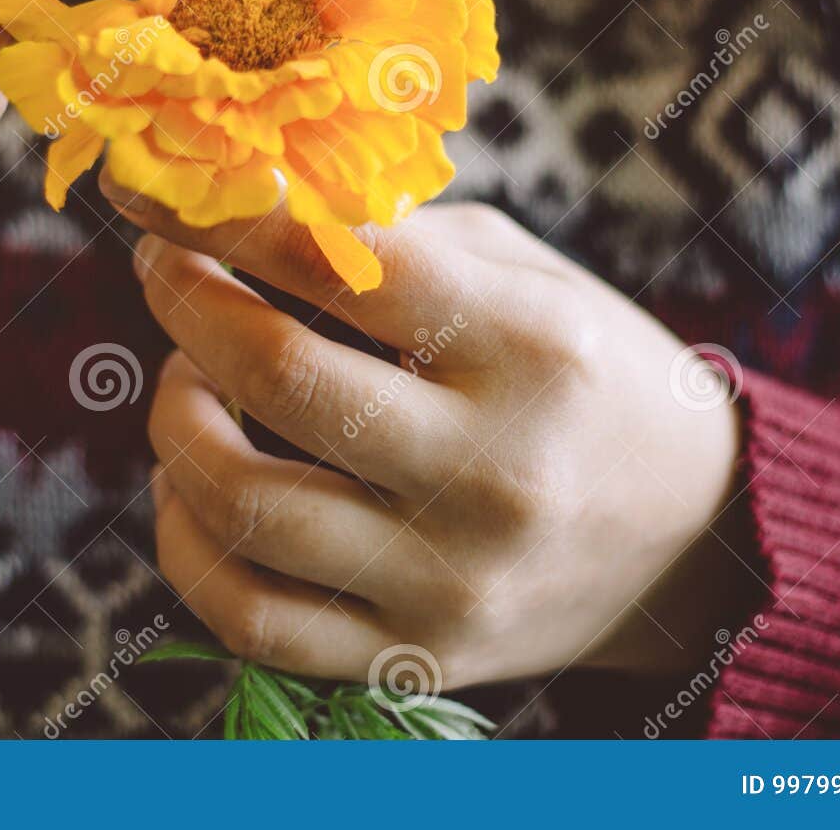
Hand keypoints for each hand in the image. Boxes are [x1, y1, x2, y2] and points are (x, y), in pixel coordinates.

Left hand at [106, 183, 749, 686]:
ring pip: (241, 502)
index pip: (345, 263)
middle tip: (168, 268)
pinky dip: (183, 542)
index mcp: (533, 347)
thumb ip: (401, 241)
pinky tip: (189, 487)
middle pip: (276, 374)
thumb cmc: (591, 379)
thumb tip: (246, 207)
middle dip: (185, 302)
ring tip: (189, 377)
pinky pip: (249, 615)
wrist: (694, 542)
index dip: (223, 213)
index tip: (145, 182)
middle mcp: (493, 469)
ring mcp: (451, 578)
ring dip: (173, 419)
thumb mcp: (529, 278)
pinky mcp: (417, 658)